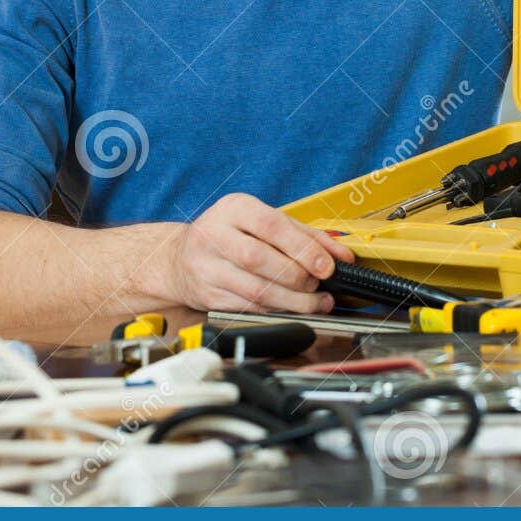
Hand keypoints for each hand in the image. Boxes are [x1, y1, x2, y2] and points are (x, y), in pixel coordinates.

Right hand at [158, 193, 356, 313]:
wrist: (179, 257)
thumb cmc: (230, 234)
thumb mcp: (263, 221)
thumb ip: (303, 235)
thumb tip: (341, 255)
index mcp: (233, 208)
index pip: (270, 226)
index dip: (302, 248)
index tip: (327, 266)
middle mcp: (214, 234)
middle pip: (260, 259)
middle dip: (297, 277)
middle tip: (319, 286)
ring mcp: (207, 267)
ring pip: (255, 290)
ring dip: (292, 301)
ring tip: (315, 303)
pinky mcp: (207, 295)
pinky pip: (249, 308)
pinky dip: (276, 311)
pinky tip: (291, 309)